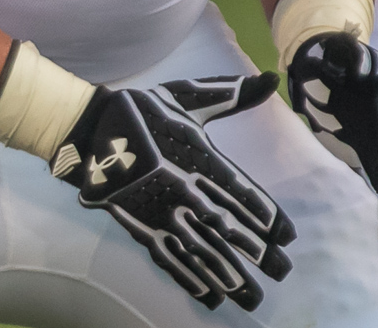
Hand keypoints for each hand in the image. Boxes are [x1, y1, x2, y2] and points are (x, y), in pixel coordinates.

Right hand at [53, 73, 295, 310]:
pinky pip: (171, 260)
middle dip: (257, 254)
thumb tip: (270, 79)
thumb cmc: (144, 111)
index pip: (241, 194)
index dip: (266, 217)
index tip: (287, 237)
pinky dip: (190, 280)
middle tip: (283, 273)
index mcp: (199, 158)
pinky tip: (209, 297)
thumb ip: (231, 94)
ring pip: (201, 252)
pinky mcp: (142, 228)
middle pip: (227, 229)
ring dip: (229, 276)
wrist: (90, 131)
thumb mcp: (189, 96)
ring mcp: (162, 213)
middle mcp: (184, 190)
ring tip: (253, 298)